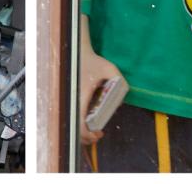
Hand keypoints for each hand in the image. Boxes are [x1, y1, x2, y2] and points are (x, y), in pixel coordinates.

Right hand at [78, 16, 121, 145]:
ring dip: (82, 132)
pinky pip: (71, 117)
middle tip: (98, 135)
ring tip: (93, 132)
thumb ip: (121, 81)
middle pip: (74, 129)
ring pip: (71, 124)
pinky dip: (78, 124)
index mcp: (80, 96)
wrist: (76, 53)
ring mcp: (68, 100)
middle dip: (86, 137)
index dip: (88, 133)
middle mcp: (71, 100)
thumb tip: (123, 99)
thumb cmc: (93, 61)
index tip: (99, 133)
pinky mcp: (68, 99)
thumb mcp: (110, 69)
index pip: (79, 123)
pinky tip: (87, 122)